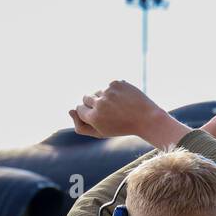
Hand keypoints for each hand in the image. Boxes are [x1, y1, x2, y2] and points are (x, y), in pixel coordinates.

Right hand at [70, 80, 188, 145]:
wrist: (146, 119)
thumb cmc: (122, 128)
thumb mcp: (101, 132)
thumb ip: (81, 126)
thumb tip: (69, 110)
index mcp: (94, 117)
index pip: (78, 108)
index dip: (88, 113)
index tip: (98, 116)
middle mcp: (100, 103)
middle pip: (85, 97)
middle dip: (93, 103)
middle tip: (108, 111)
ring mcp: (108, 91)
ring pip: (97, 91)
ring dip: (104, 97)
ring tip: (117, 106)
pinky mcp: (116, 83)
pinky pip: (108, 85)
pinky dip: (114, 91)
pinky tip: (123, 99)